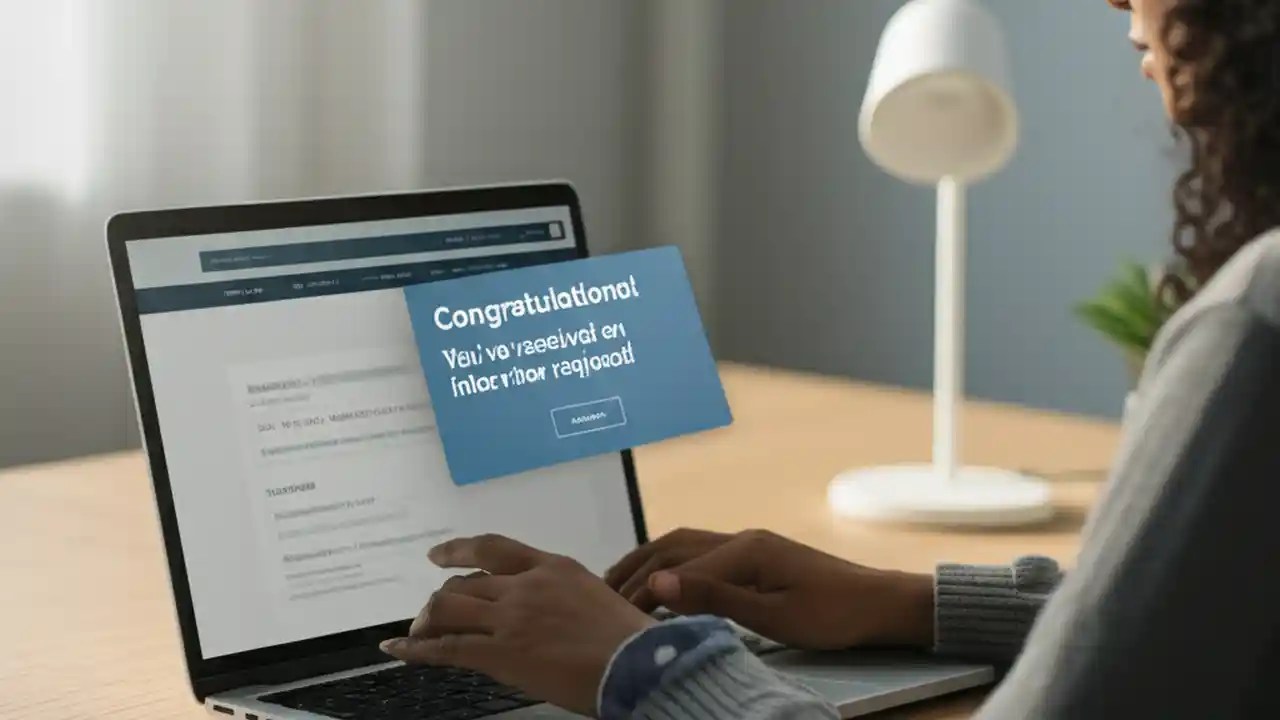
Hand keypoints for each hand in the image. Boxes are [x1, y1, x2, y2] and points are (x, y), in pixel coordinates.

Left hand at [380, 534, 655, 716]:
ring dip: (428, 620)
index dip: (460, 550)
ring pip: (450, 608)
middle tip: (431, 614)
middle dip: (442, 598)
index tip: (438, 555)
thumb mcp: (595, 596)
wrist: (636, 664)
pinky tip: (397, 648)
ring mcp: (510, 618)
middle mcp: (525, 585)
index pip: (494, 549)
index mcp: (552, 567)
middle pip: (465, 583)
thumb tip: (543, 608)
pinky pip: (447, 647)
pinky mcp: (500, 653)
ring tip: (417, 631)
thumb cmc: (627, 638)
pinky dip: (416, 647)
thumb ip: (562, 594)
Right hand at [606, 528, 933, 650]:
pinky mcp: (757, 555)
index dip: (641, 592)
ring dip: (649, 561)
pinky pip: (701, 553)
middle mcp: (741, 538)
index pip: (675, 569)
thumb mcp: (773, 615)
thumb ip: (714, 598)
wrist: (879, 604)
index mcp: (744, 550)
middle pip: (671, 546)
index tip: (612, 615)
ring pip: (684, 545)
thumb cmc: (833, 615)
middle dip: (633, 568)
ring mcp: (749, 544)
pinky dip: (672, 565)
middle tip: (599, 594)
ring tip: (617, 582)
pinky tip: (663, 582)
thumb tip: (659, 585)